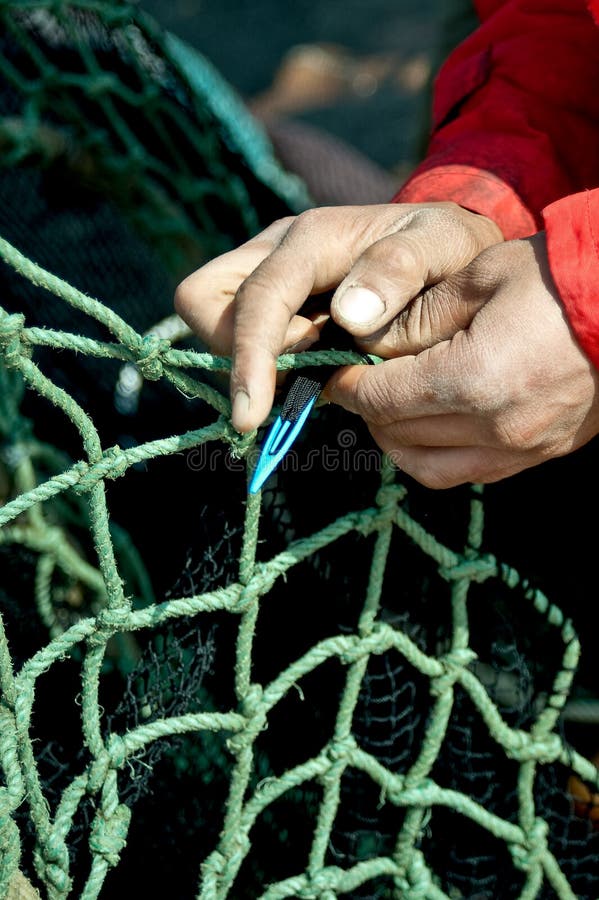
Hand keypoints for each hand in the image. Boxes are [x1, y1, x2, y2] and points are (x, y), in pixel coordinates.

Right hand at [174, 203, 501, 430]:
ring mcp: (269, 279)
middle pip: (203, 302)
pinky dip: (271, 371)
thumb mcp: (443, 244)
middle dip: (239, 354)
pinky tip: (321, 374)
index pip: (259, 295)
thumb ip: (400, 267)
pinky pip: (245, 345)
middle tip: (307, 371)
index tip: (252, 415)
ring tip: (323, 368)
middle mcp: (276, 252)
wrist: (450, 249)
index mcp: (314, 238)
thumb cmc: (450, 248)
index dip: (250, 355)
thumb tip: (346, 316)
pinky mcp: (276, 310)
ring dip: (256, 364)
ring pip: (215, 324)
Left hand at [324, 234, 598, 487]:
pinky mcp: (539, 455)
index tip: (339, 370)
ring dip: (398, 440)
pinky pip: (468, 472)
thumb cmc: (557, 279)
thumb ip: (416, 317)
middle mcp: (494, 427)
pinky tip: (436, 422)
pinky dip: (438, 454)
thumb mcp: (479, 277)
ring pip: (426, 467)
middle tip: (364, 381)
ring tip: (395, 405)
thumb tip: (365, 343)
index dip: (349, 385)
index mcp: (472, 379)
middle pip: (397, 434)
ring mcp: (520, 448)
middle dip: (370, 408)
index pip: (381, 399)